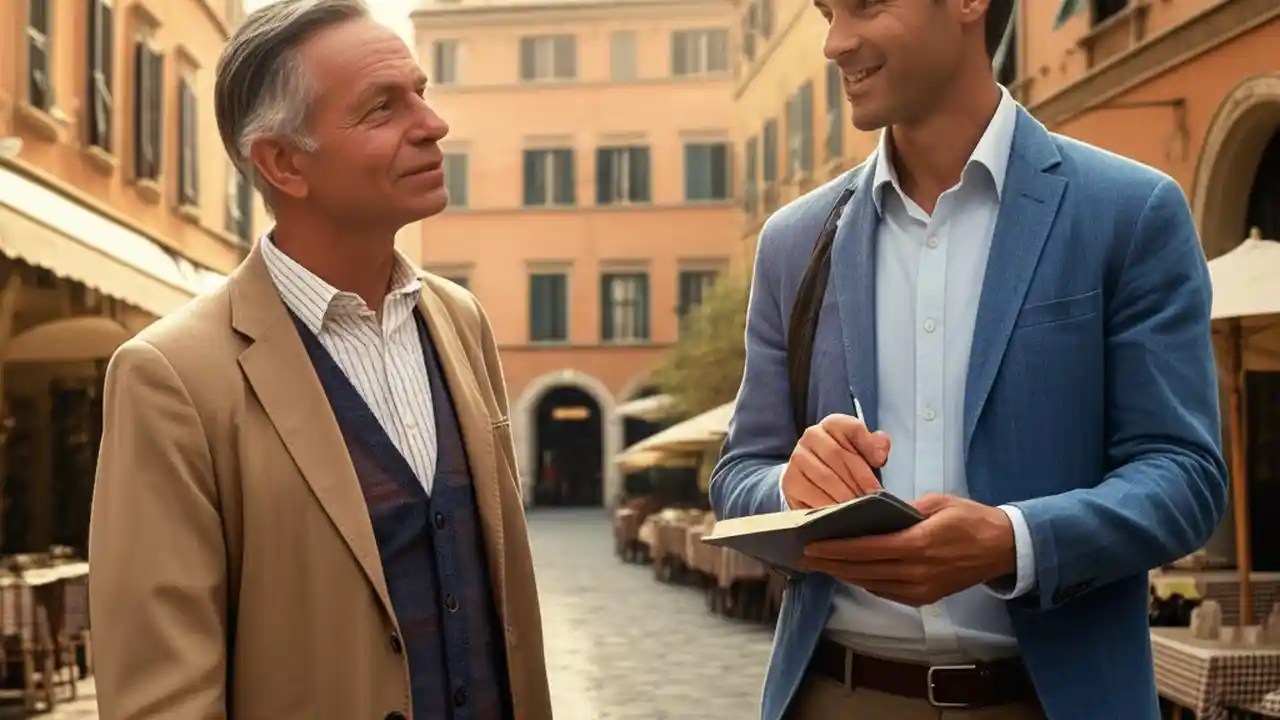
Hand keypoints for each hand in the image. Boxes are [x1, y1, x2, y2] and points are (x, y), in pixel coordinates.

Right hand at [782, 414, 888, 508]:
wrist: (811, 479)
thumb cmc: (843, 465)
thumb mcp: (862, 452)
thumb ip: (875, 447)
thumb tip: (880, 453)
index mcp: (833, 425)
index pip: (853, 428)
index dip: (869, 445)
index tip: (880, 463)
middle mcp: (812, 436)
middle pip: (839, 455)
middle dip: (859, 479)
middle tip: (873, 497)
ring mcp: (798, 458)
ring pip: (826, 477)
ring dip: (846, 495)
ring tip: (859, 508)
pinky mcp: (790, 481)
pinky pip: (812, 495)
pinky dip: (830, 506)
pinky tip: (840, 513)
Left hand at [800, 494, 1015, 606]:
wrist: (1003, 548)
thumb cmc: (970, 519)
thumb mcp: (936, 503)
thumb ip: (901, 510)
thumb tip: (868, 512)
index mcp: (920, 543)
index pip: (868, 548)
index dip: (837, 548)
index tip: (813, 544)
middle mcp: (918, 571)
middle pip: (864, 569)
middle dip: (832, 563)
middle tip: (807, 556)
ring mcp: (921, 589)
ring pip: (872, 584)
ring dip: (845, 575)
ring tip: (822, 565)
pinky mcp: (925, 598)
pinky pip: (886, 592)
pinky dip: (865, 582)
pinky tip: (850, 573)